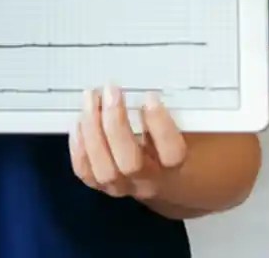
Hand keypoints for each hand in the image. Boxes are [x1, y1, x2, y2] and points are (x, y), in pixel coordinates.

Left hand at [68, 85, 187, 200]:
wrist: (167, 181)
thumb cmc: (177, 146)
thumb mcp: (189, 131)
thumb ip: (179, 112)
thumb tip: (160, 81)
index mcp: (177, 168)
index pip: (171, 153)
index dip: (160, 124)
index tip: (150, 96)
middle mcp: (149, 183)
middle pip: (130, 164)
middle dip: (116, 124)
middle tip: (110, 91)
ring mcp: (122, 187)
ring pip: (103, 169)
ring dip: (93, 130)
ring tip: (91, 99)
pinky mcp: (101, 185)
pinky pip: (85, 171)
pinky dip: (79, 146)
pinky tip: (80, 120)